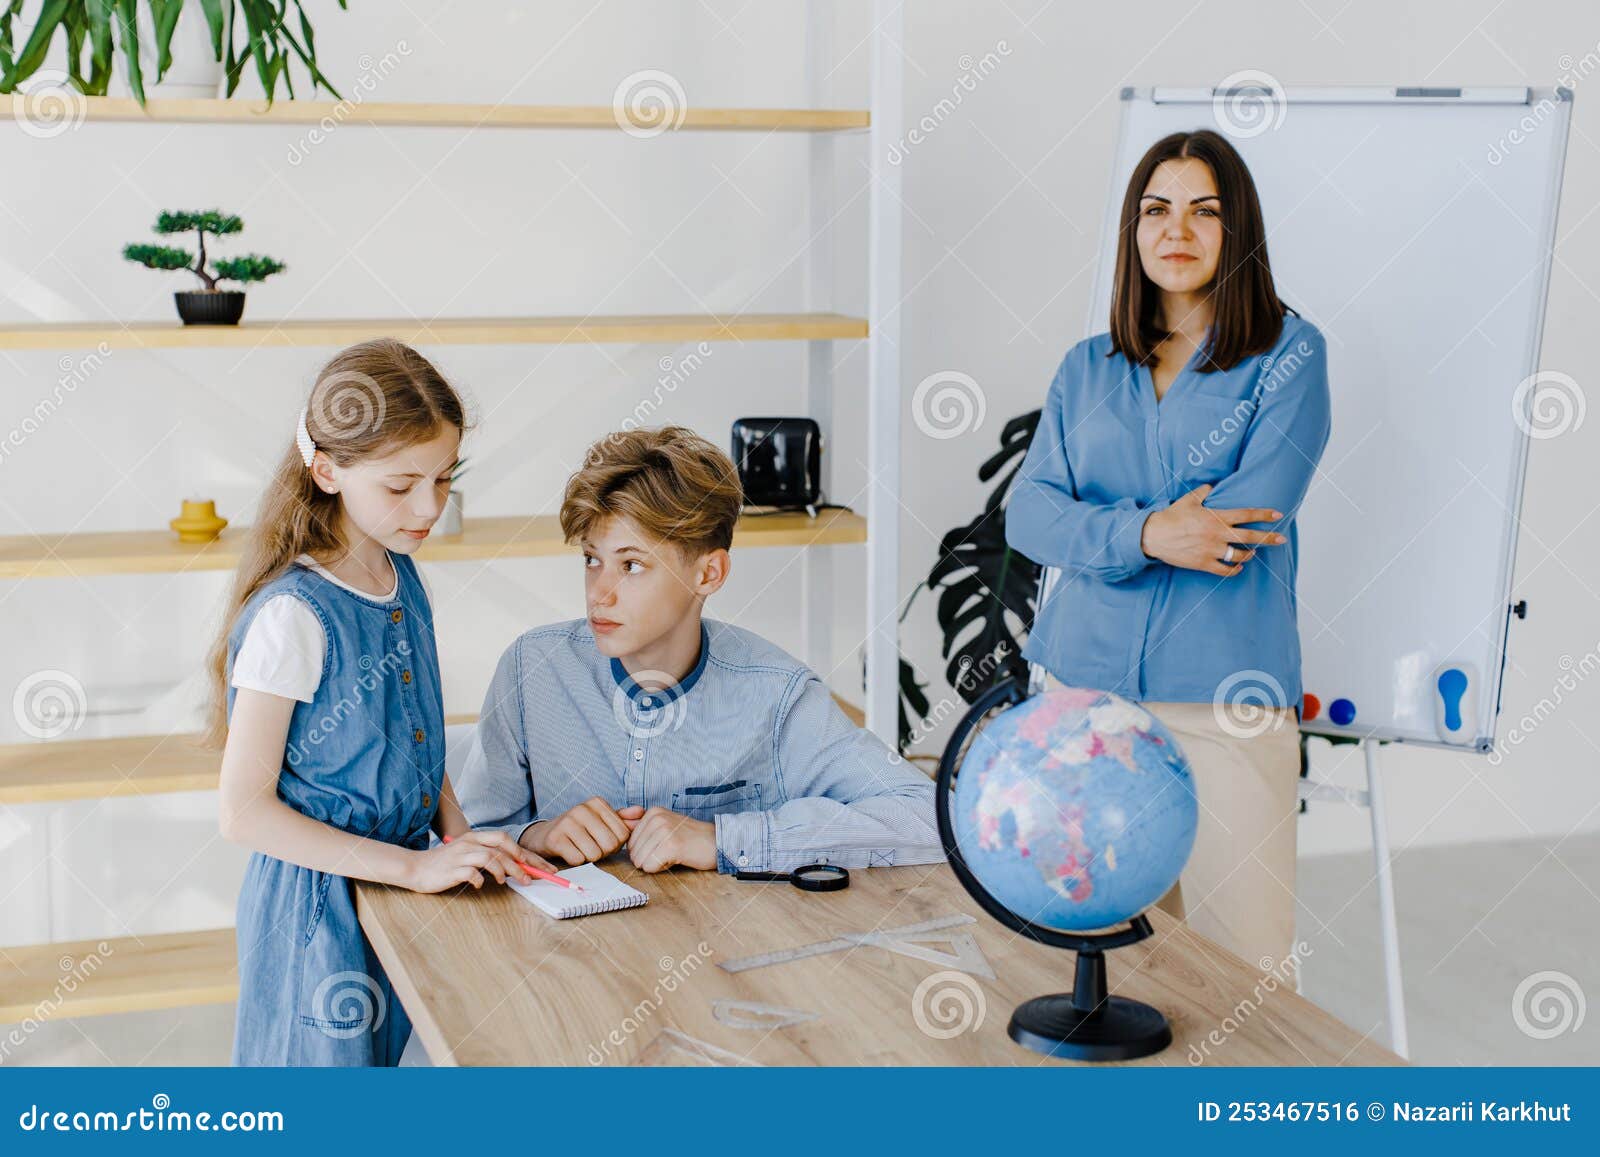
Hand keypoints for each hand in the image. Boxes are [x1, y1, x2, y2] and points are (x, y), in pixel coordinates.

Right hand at [405, 830, 556, 893]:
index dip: (525, 853)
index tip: (540, 867)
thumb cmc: (444, 864)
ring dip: (502, 871)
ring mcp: (460, 855)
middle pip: (501, 847)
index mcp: (475, 837)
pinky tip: (479, 886)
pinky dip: (479, 880)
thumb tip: (517, 868)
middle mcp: (469, 842)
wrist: (415, 868)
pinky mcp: (451, 869)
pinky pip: (471, 873)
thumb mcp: (468, 855)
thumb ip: (488, 857)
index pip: (506, 839)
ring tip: (505, 882)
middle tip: (529, 878)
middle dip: (519, 863)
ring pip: (490, 857)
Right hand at [523, 797, 646, 865]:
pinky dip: (575, 861)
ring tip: (579, 848)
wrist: (544, 835)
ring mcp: (567, 822)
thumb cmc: (579, 829)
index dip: (615, 844)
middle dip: (603, 852)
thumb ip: (622, 818)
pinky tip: (569, 852)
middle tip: (591, 846)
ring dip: (588, 857)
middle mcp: (582, 808)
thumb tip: (642, 812)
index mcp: (597, 803)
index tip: (602, 840)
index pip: (623, 834)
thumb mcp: (601, 820)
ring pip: (594, 854)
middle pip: (610, 845)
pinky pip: (577, 859)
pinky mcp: (555, 838)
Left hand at [626, 807, 716, 872]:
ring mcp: (663, 830)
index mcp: (652, 812)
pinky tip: (676, 858)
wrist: (717, 843)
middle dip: (650, 858)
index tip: (665, 844)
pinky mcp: (670, 845)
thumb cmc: (690, 838)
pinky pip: (650, 867)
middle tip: (670, 850)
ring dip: (656, 864)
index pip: (630, 843)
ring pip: (640, 861)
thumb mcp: (664, 826)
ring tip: (674, 853)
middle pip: (633, 853)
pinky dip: (661, 868)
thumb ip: (642, 826)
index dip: (646, 851)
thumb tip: (619, 824)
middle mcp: (656, 818)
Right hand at [1139, 484, 1286, 576]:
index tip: (1278, 515)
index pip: (1246, 514)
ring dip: (1249, 555)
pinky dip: (1234, 570)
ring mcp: (1211, 550)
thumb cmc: (1170, 517)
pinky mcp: (1203, 563)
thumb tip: (1210, 486)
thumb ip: (1201, 492)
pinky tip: (1239, 568)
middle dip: (1268, 538)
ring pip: (1239, 555)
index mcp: (1216, 517)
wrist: (1153, 536)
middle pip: (1250, 536)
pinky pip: (1225, 570)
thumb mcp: (1187, 500)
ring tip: (1253, 554)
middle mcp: (1217, 533)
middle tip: (1282, 539)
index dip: (1263, 514)